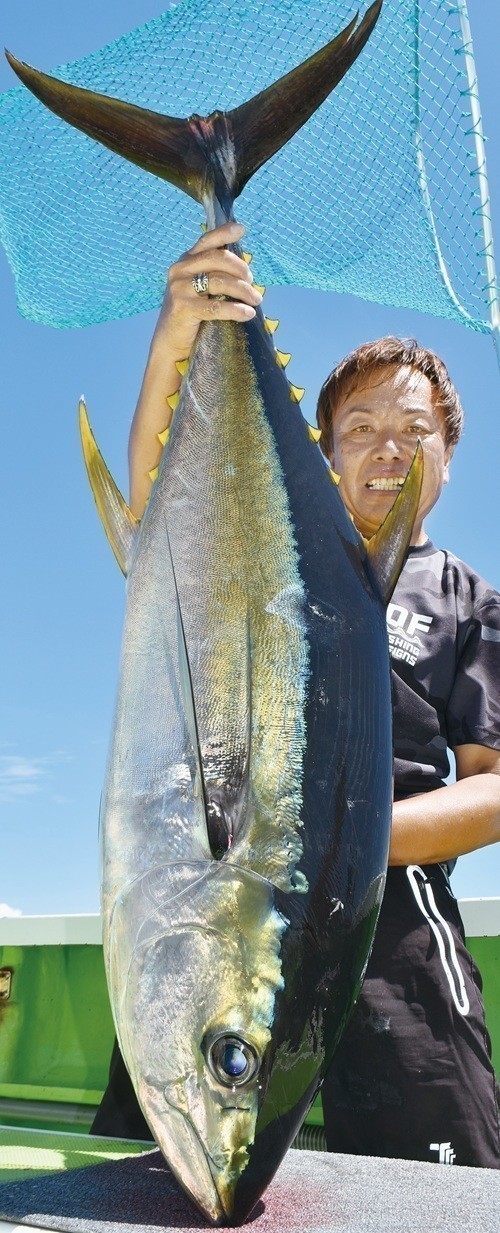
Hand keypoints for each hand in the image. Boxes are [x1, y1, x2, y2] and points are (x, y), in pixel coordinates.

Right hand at [153, 221, 262, 361]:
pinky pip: (216, 307)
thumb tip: (245, 270)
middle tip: (252, 283)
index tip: (241, 230)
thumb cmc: (192, 316)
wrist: (171, 343)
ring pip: (220, 282)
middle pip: (217, 259)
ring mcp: (179, 288)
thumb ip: (216, 275)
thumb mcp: (201, 289)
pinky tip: (248, 314)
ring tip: (256, 300)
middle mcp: (180, 270)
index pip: (206, 241)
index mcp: (186, 261)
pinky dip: (236, 310)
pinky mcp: (183, 308)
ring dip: (243, 291)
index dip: (224, 233)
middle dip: (241, 269)